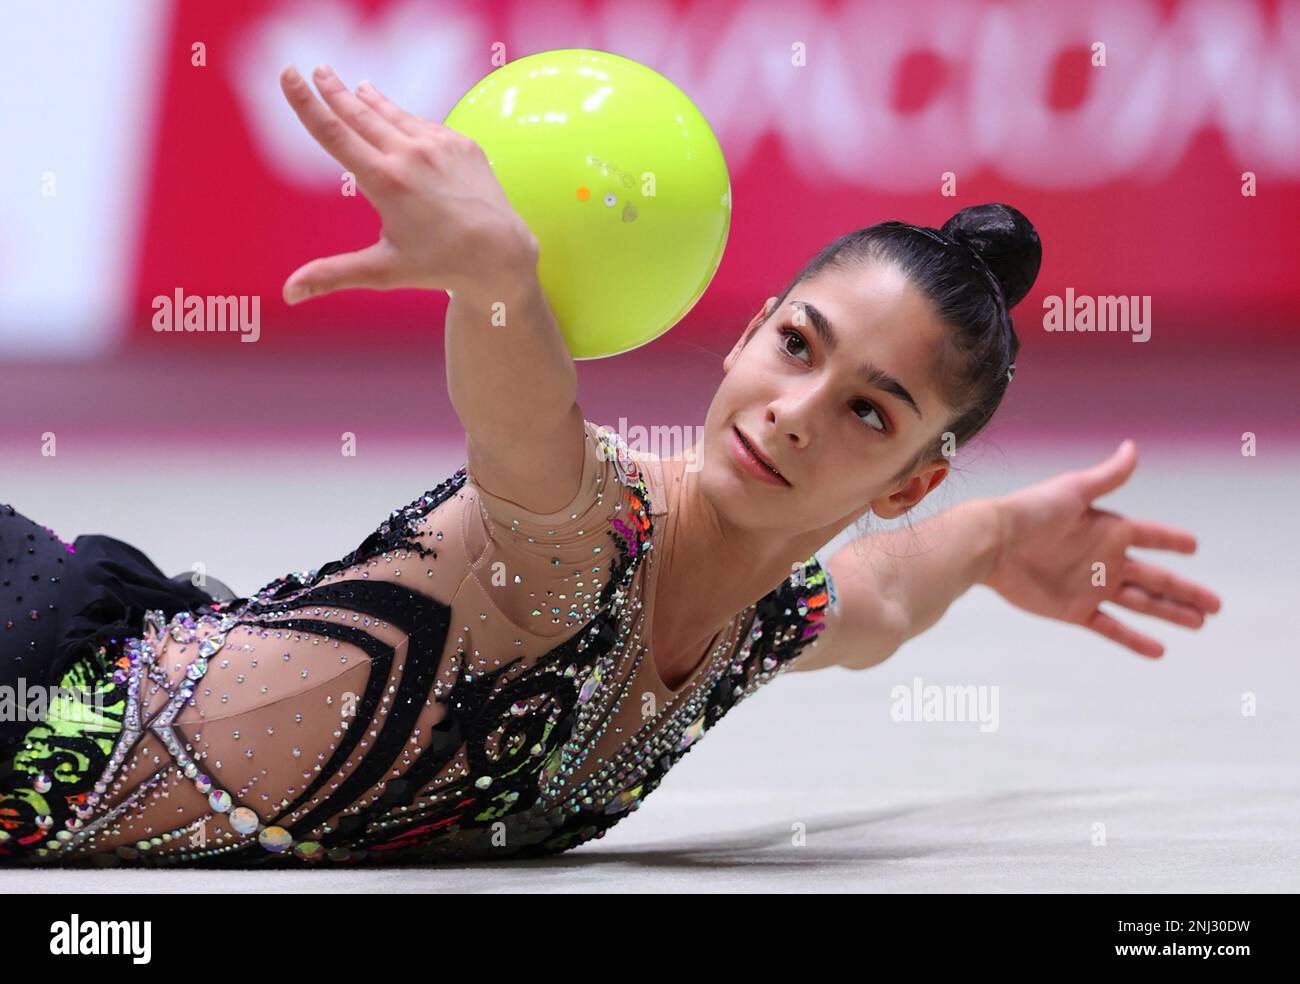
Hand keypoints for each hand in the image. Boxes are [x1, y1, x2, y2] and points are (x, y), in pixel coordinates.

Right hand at [277, 64, 536, 302]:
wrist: (501, 254)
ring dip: (370, 100)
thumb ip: (332, 274)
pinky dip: (404, 118)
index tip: (289, 73)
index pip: (334, 133)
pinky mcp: (462, 144)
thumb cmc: (439, 266)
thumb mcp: (382, 270)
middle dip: (335, 91)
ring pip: (394, 115)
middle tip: (317, 69)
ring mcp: (439, 145)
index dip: (307, 103)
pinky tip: (396, 115)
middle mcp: (411, 155)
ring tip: (355, 86)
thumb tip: (287, 293)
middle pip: (360, 114)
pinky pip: (425, 125)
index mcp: (386, 181)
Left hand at [982, 439, 1222, 658]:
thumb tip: (1133, 446)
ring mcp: (1091, 587)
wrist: (992, 544)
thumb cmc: (1029, 512)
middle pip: (1156, 579)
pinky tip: (1159, 650)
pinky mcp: (1073, 610)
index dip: (1172, 541)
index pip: (1151, 536)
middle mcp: (1105, 560)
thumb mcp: (1072, 491)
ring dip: (1170, 614)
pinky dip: (1134, 639)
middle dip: (1185, 592)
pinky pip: (1110, 628)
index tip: (1194, 546)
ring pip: (1141, 605)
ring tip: (1199, 624)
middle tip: (1216, 606)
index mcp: (1109, 530)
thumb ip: (1106, 476)